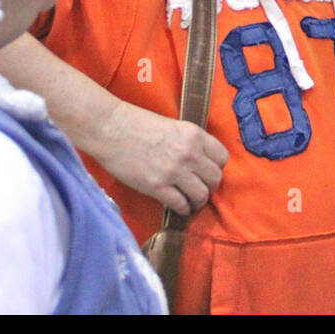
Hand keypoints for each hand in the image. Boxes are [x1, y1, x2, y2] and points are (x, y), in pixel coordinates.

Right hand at [95, 100, 228, 214]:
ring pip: (201, 195)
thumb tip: (202, 163)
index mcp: (195, 135)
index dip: (216, 168)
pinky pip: (180, 204)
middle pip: (215, 179)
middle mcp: (189, 153)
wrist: (112, 129)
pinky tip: (178, 206)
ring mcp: (174, 171)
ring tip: (190, 201)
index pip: (223, 157)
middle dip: (209, 187)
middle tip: (200, 189)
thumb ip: (191, 143)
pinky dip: (182, 209)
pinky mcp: (157, 186)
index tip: (208, 173)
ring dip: (197, 201)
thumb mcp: (175, 127)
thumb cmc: (140, 125)